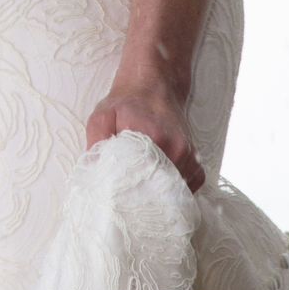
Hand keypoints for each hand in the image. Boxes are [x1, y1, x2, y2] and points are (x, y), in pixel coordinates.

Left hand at [84, 73, 204, 193]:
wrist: (153, 84)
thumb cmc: (126, 102)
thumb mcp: (103, 116)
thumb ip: (96, 144)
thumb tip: (93, 176)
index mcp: (152, 138)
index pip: (142, 181)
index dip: (129, 196)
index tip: (118, 202)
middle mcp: (175, 149)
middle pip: (161, 192)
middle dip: (144, 201)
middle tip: (129, 206)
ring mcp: (188, 155)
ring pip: (176, 192)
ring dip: (161, 197)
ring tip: (144, 197)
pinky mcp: (194, 160)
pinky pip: (188, 187)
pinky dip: (175, 192)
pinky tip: (160, 188)